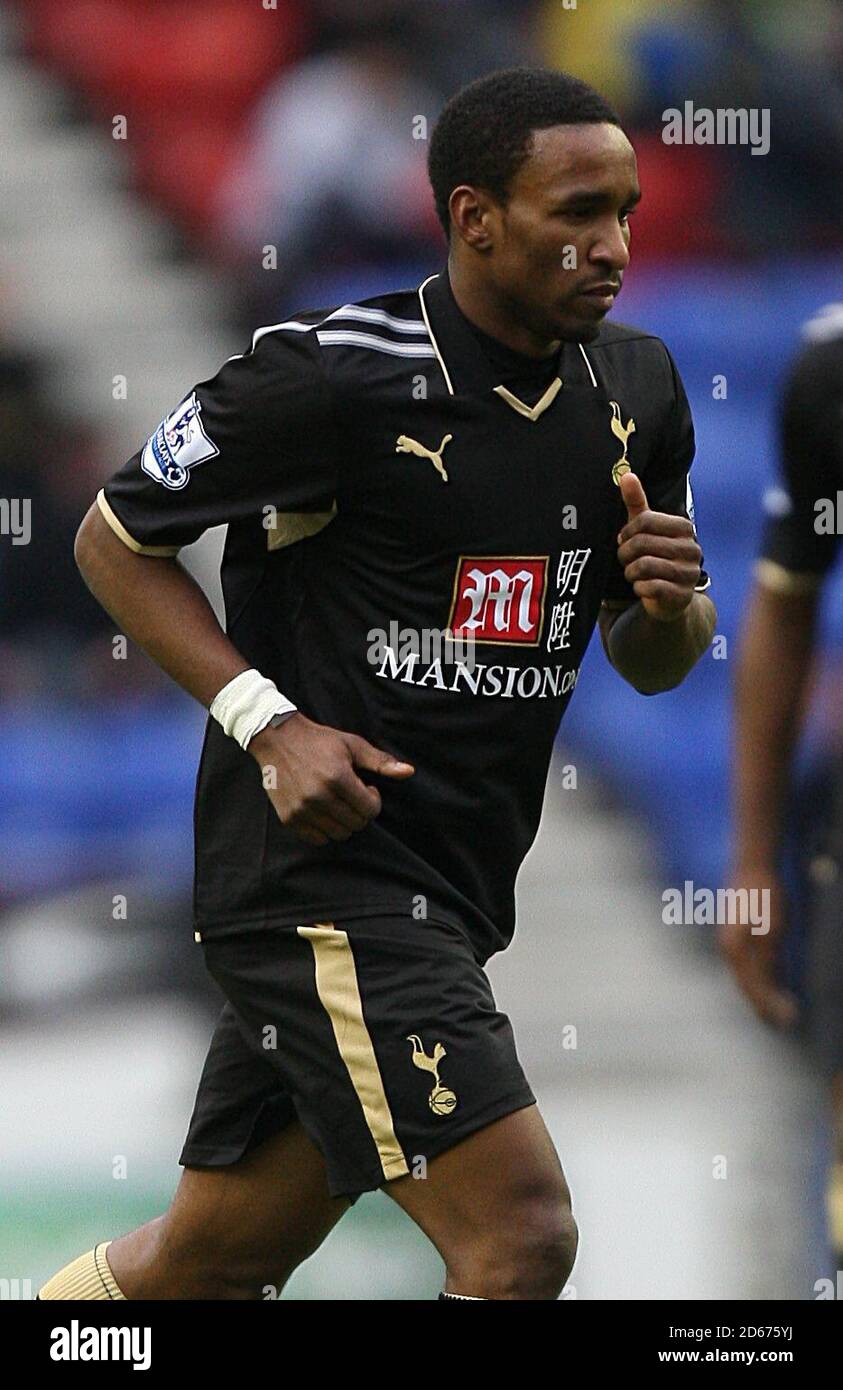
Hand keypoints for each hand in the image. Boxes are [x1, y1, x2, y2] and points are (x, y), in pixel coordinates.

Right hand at [248, 713, 414, 846]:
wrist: (277, 740)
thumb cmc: (319, 741)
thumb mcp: (352, 745)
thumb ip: (381, 761)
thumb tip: (409, 772)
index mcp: (337, 777)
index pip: (371, 810)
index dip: (374, 799)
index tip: (366, 787)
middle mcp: (318, 797)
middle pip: (357, 824)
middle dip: (360, 811)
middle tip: (351, 794)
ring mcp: (302, 810)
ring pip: (339, 834)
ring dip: (344, 821)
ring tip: (337, 801)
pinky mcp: (289, 818)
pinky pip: (318, 839)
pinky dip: (325, 829)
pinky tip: (322, 810)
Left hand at [616, 473, 702, 621]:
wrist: (671, 597)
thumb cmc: (655, 556)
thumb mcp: (645, 529)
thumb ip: (637, 503)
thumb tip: (626, 475)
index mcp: (684, 528)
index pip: (645, 520)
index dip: (626, 532)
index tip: (624, 540)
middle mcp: (691, 549)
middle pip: (641, 543)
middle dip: (625, 554)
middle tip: (625, 559)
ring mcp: (689, 573)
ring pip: (643, 566)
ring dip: (630, 571)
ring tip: (633, 572)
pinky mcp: (682, 595)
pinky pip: (649, 587)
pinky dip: (638, 588)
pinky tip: (642, 587)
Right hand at [717, 866, 797, 1028]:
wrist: (751, 866)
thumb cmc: (763, 896)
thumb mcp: (771, 929)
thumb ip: (766, 960)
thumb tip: (767, 988)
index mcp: (734, 950)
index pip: (752, 988)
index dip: (770, 1006)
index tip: (789, 1019)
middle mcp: (728, 950)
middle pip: (746, 986)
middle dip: (765, 1006)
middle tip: (786, 1022)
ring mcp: (730, 943)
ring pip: (746, 978)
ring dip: (762, 995)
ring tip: (779, 1011)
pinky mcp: (737, 937)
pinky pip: (748, 966)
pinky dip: (760, 980)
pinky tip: (772, 985)